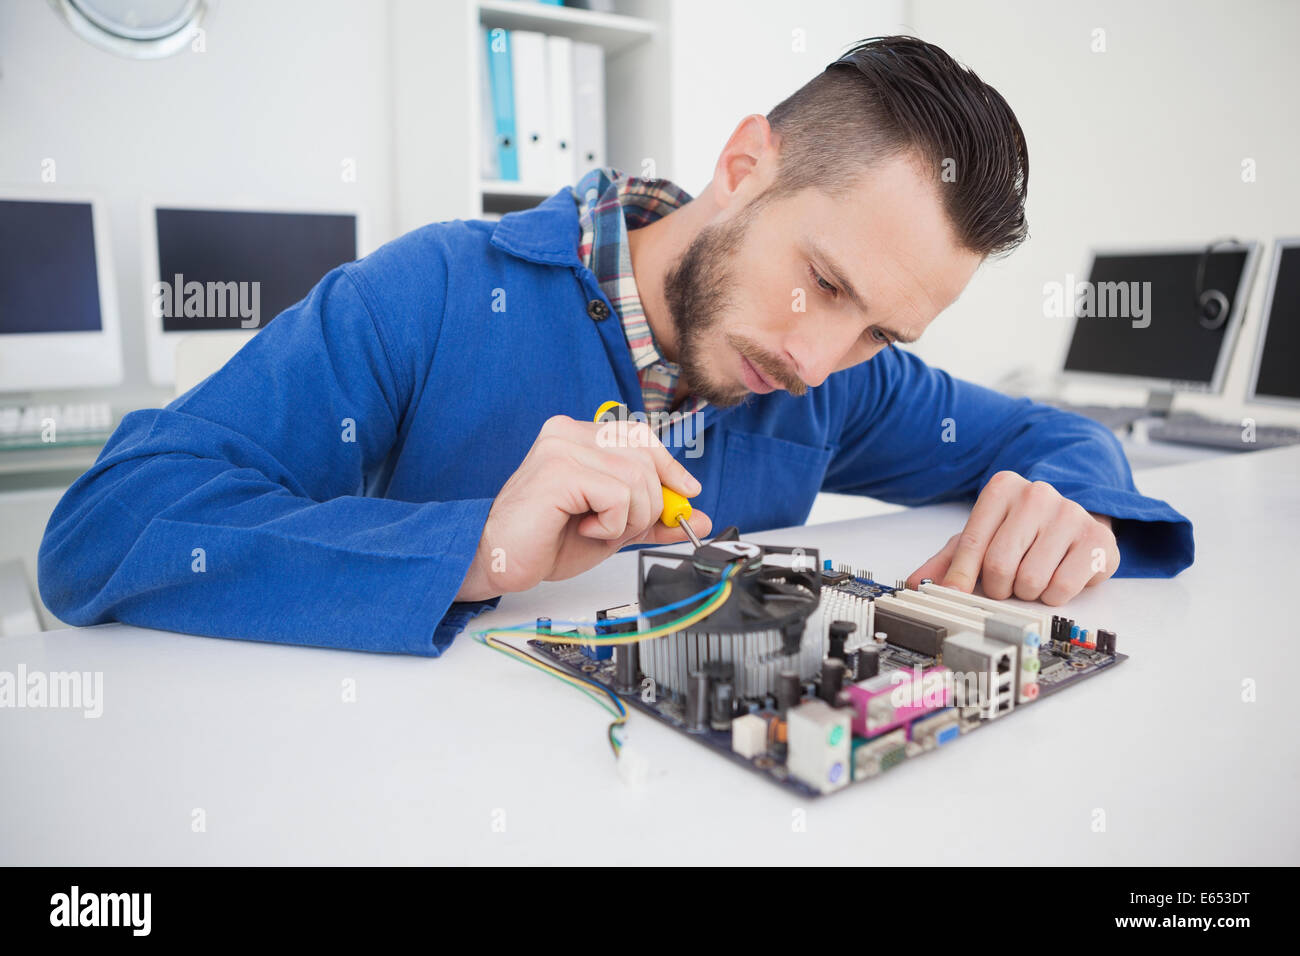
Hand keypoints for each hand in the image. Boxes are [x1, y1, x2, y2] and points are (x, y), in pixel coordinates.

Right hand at [455, 415, 711, 600]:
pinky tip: (583, 528)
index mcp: (579, 436)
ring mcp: (562, 447)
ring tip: (595, 529)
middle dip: (647, 505)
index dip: (670, 466)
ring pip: (636, 479)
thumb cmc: (546, 541)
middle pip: (645, 459)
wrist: (499, 561)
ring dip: (627, 518)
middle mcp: (569, 432)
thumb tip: (697, 517)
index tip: (687, 493)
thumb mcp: (614, 527)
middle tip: (618, 527)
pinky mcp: (559, 470)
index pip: (641, 437)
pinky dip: (611, 524)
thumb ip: (653, 518)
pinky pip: (617, 496)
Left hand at [905, 471, 1118, 605]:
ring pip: (1031, 580)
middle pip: (999, 565)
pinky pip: (1062, 588)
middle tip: (1005, 583)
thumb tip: (917, 582)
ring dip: (1027, 592)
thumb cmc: (1023, 532)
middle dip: (998, 587)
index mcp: (1002, 488)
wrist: (1076, 521)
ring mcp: (1070, 514)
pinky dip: (1054, 595)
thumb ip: (949, 559)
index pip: (971, 543)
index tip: (952, 596)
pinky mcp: (1098, 540)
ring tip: (1034, 575)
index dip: (960, 577)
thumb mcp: (984, 537)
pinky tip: (1058, 577)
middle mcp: (1037, 494)